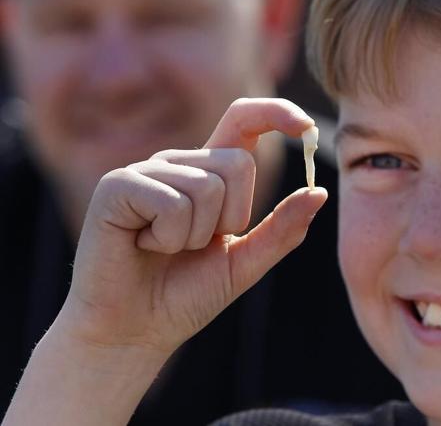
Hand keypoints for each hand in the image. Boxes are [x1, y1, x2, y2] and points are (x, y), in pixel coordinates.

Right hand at [60, 98, 327, 355]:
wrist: (133, 331)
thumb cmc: (185, 295)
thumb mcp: (245, 262)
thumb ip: (281, 229)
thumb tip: (319, 191)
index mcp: (209, 173)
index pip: (245, 120)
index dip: (276, 113)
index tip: (306, 127)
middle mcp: (179, 163)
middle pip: (238, 163)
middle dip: (231, 219)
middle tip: (196, 246)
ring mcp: (147, 171)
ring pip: (207, 186)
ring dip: (195, 235)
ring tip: (165, 248)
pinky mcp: (117, 185)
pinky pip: (172, 202)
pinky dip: (168, 238)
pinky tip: (143, 246)